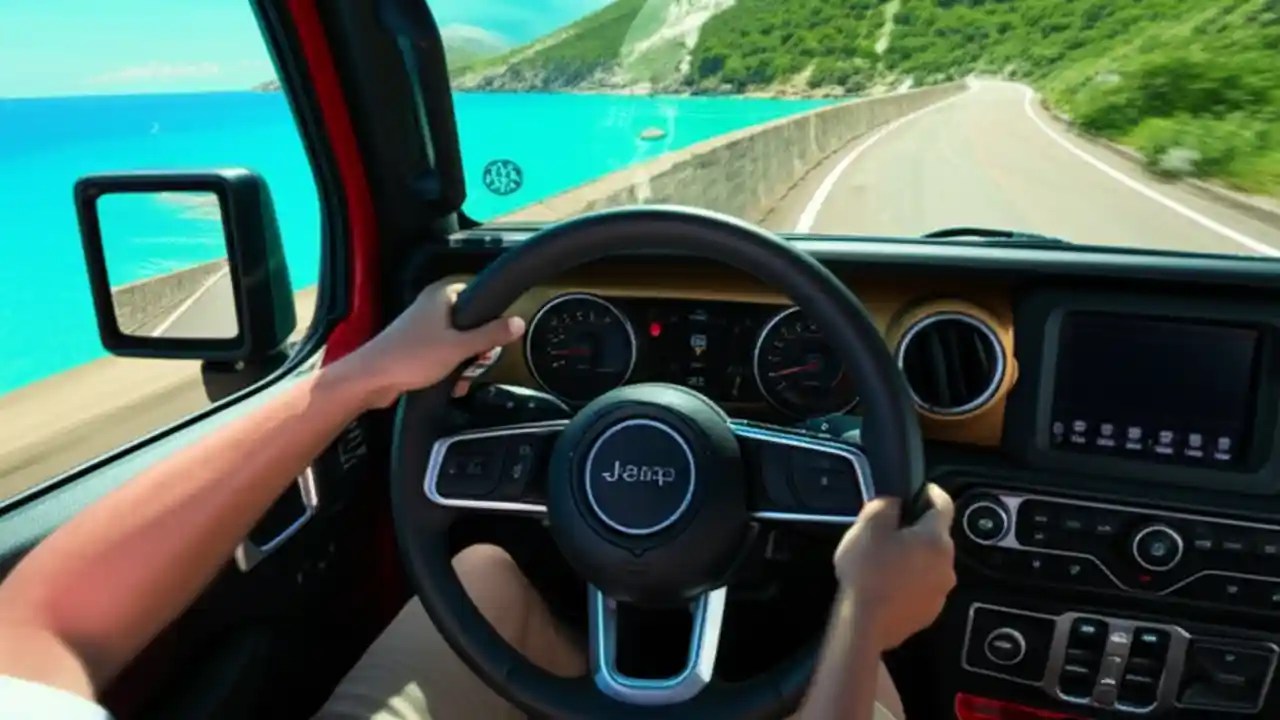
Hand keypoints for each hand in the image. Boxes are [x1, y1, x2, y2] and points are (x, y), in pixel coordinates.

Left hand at [344, 280, 525, 407]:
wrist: (371, 379)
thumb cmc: (415, 356)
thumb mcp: (460, 347)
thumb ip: (491, 335)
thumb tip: (520, 321)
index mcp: (442, 296)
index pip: (478, 294)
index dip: (491, 314)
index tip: (497, 334)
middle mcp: (432, 307)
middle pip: (471, 322)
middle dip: (478, 347)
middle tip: (479, 362)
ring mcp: (423, 328)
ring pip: (459, 342)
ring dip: (465, 363)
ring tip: (462, 379)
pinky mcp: (417, 347)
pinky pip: (444, 354)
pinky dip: (451, 369)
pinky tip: (452, 385)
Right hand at [834, 484, 955, 650]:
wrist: (865, 624)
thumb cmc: (867, 571)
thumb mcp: (868, 526)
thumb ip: (885, 505)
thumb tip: (895, 501)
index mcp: (936, 538)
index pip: (944, 505)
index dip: (932, 492)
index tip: (922, 488)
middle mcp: (947, 564)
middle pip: (935, 537)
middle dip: (918, 530)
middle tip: (891, 530)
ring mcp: (941, 592)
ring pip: (930, 564)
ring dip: (915, 558)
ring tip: (888, 561)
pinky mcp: (930, 613)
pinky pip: (923, 587)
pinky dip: (911, 582)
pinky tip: (890, 586)